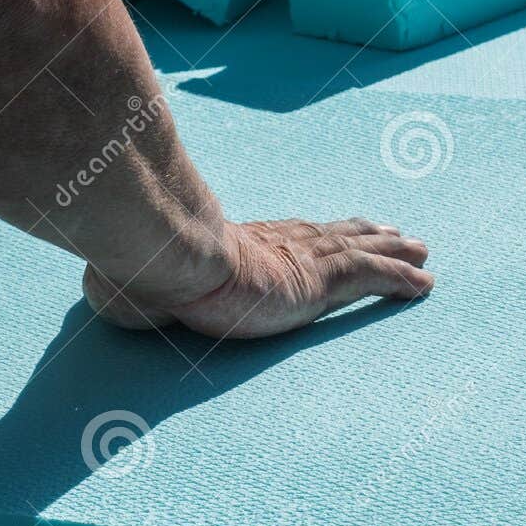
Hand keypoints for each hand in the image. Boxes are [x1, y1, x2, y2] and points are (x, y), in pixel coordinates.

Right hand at [83, 217, 432, 338]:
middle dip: (369, 233)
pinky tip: (426, 284)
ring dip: (396, 251)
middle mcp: (281, 242)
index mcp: (247, 244)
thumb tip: (99, 296)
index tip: (337, 228)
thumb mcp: (145, 283)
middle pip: (337, 233)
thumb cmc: (151, 271)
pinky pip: (373, 278)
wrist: (171, 260)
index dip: (319, 232)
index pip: (293, 234)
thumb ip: (135, 288)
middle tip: (399, 232)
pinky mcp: (320, 279)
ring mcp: (303, 258)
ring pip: (364, 249)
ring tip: (423, 252)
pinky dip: (401, 280)